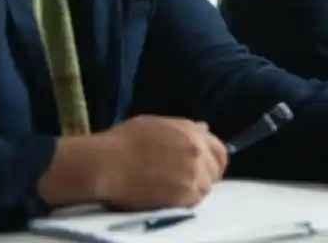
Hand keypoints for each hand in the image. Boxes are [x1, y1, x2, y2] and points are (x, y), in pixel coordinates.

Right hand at [40, 115, 227, 209]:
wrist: (107, 163)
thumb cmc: (125, 141)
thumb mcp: (158, 125)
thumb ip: (184, 128)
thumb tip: (204, 129)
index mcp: (193, 133)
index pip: (220, 150)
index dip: (214, 159)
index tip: (206, 165)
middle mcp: (198, 153)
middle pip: (216, 169)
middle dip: (207, 174)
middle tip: (190, 180)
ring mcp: (193, 175)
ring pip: (206, 187)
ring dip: (196, 188)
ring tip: (176, 188)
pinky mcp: (183, 196)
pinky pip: (194, 201)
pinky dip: (187, 200)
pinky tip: (171, 197)